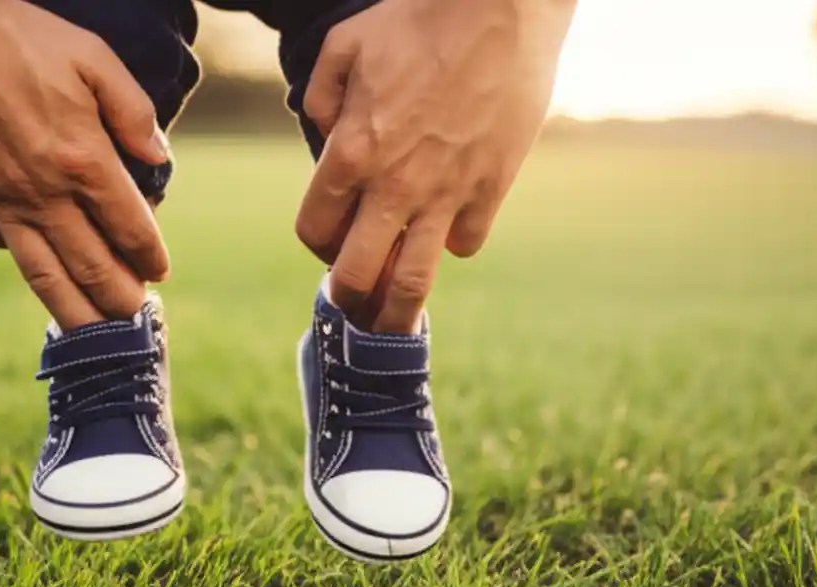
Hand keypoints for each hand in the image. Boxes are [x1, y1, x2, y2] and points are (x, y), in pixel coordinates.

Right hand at [0, 0, 169, 328]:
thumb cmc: (17, 36)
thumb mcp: (93, 57)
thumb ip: (133, 112)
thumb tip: (159, 157)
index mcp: (83, 159)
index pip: (131, 228)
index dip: (150, 257)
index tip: (159, 274)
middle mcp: (44, 194)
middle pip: (92, 268)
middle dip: (119, 300)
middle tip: (134, 317)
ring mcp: (2, 203)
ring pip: (45, 277)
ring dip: (76, 312)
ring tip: (96, 332)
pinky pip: (5, 246)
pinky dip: (29, 266)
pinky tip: (45, 276)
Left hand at [297, 0, 575, 330]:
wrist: (501, 7)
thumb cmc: (419, 19)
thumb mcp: (346, 46)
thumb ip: (322, 97)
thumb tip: (323, 132)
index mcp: (351, 154)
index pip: (315, 230)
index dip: (318, 242)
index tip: (328, 243)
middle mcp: (393, 186)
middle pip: (356, 275)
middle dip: (348, 298)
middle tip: (351, 303)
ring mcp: (445, 194)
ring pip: (413, 281)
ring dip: (397, 311)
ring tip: (392, 324)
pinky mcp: (490, 190)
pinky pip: (465, 243)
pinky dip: (453, 243)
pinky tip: (448, 230)